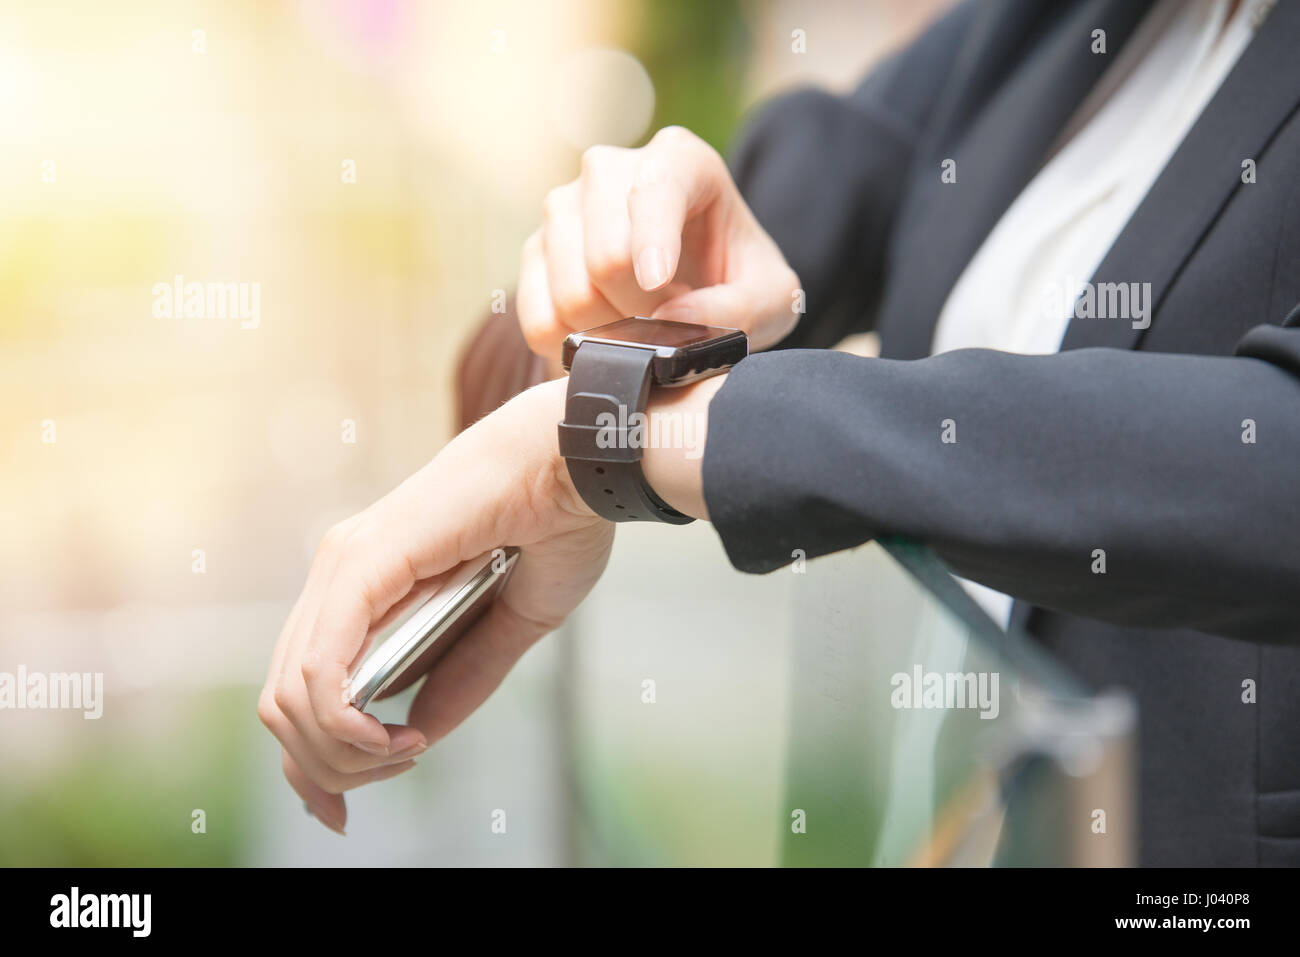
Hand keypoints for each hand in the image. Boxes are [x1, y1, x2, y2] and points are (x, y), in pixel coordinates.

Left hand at [257, 378, 611, 833]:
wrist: (583, 463)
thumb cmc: (558, 523)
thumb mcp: (512, 626)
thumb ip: (462, 677)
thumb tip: (417, 732)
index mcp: (371, 580)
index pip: (301, 682)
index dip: (314, 757)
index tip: (349, 801)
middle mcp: (342, 571)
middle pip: (284, 700)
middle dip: (325, 767)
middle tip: (396, 768)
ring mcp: (346, 563)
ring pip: (291, 694)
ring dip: (340, 752)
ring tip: (403, 752)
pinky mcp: (363, 562)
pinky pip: (322, 668)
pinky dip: (346, 722)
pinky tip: (396, 736)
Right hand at [517, 125, 799, 358]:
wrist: (698, 286)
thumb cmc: (738, 280)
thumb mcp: (770, 298)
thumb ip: (738, 308)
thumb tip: (670, 317)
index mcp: (679, 159)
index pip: (654, 189)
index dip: (653, 241)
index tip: (658, 285)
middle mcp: (611, 170)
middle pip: (606, 253)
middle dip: (641, 307)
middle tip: (667, 319)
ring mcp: (564, 207)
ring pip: (571, 290)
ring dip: (610, 329)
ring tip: (640, 321)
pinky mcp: (536, 250)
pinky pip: (538, 316)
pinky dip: (573, 343)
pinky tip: (603, 334)